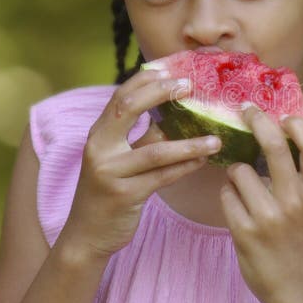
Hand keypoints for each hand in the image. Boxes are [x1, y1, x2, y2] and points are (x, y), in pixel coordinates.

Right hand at [58, 69, 221, 263]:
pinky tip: (205, 160)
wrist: (86, 235)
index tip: (173, 67)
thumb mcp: (118, 159)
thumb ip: (140, 137)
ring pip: (156, 149)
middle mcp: (100, 148)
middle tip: (191, 85)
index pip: (120, 95)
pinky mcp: (125, 195)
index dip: (147, 79)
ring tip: (216, 138)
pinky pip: (163, 176)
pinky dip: (187, 167)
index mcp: (98, 134)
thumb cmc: (108, 192)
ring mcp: (110, 172)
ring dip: (190, 142)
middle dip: (161, 92)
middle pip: (129, 108)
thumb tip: (178, 114)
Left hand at [219, 103, 302, 302]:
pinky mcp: (245, 232)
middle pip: (273, 144)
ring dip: (236, 174)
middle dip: (256, 120)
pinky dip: (229, 197)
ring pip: (239, 171)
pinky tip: (238, 209)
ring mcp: (269, 217)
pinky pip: (226, 196)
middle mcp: (294, 201)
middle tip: (246, 110)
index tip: (284, 114)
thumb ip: (300, 179)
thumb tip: (277, 137)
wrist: (302, 292)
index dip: (297, 123)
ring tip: (244, 189)